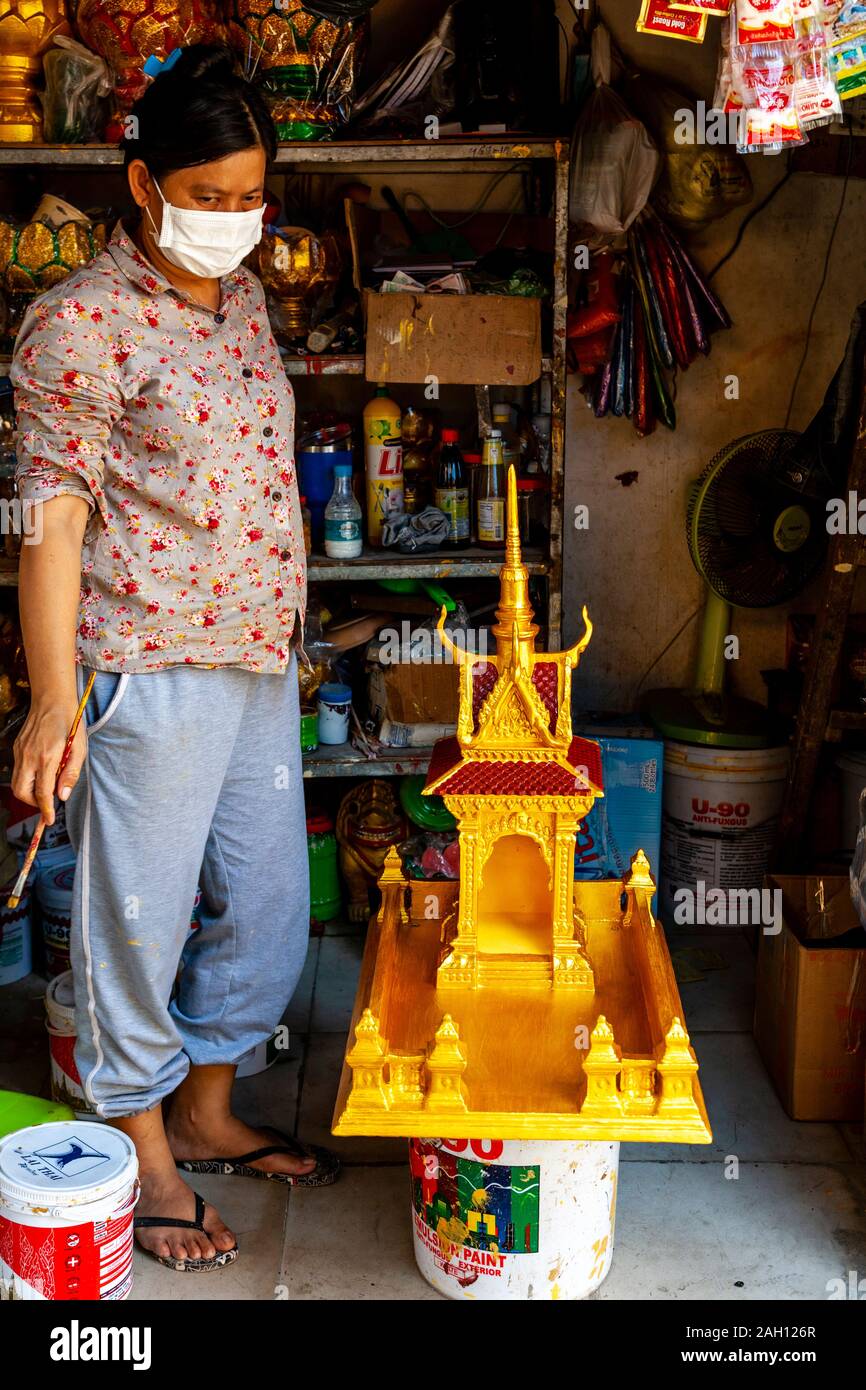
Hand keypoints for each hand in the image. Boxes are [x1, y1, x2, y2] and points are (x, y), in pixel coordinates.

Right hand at [12, 699, 85, 823]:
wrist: (51, 700)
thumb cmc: (70, 723)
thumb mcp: (79, 748)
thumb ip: (71, 773)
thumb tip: (62, 796)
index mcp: (47, 758)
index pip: (42, 793)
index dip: (46, 810)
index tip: (49, 820)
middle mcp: (29, 757)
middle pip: (22, 792)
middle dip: (33, 803)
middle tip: (48, 802)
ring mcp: (20, 752)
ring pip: (17, 783)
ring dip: (29, 792)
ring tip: (45, 787)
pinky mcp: (17, 748)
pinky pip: (18, 770)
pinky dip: (27, 778)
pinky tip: (41, 771)